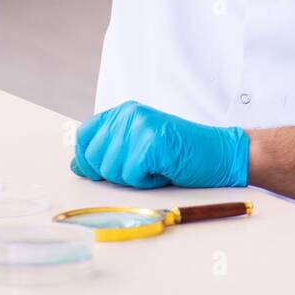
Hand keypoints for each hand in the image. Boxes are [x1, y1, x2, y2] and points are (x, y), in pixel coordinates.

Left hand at [71, 100, 248, 189]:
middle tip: (143, 167)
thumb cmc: (180, 154)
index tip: (104, 172)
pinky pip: (131, 176)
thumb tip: (76, 166)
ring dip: (134, 179)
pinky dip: (148, 182)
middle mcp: (129, 114)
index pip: (84, 136)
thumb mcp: (139, 147)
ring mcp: (140, 126)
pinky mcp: (151, 142)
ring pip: (111, 170)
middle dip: (115, 174)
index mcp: (124, 112)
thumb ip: (109, 151)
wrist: (219, 153)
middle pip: (94, 158)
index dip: (87, 161)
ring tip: (156, 167)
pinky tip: (164, 171)